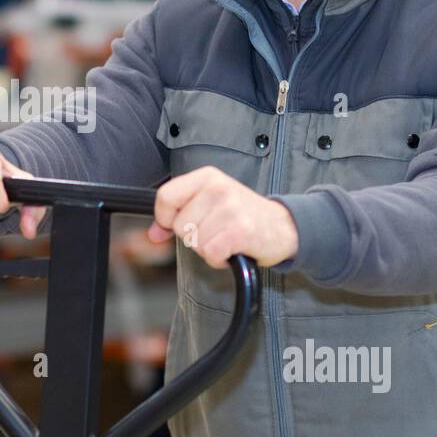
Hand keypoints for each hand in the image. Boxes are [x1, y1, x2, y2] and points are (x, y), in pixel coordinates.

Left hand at [147, 166, 298, 267]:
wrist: (284, 227)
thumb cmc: (244, 215)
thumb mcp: (209, 204)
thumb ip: (178, 214)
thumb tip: (153, 234)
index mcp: (207, 177)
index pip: (166, 196)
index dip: (164, 218)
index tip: (173, 226)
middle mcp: (218, 188)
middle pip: (179, 225)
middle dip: (193, 237)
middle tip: (215, 231)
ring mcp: (230, 209)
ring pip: (194, 241)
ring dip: (208, 249)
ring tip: (226, 238)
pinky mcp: (239, 231)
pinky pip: (211, 254)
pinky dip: (219, 259)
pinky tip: (232, 250)